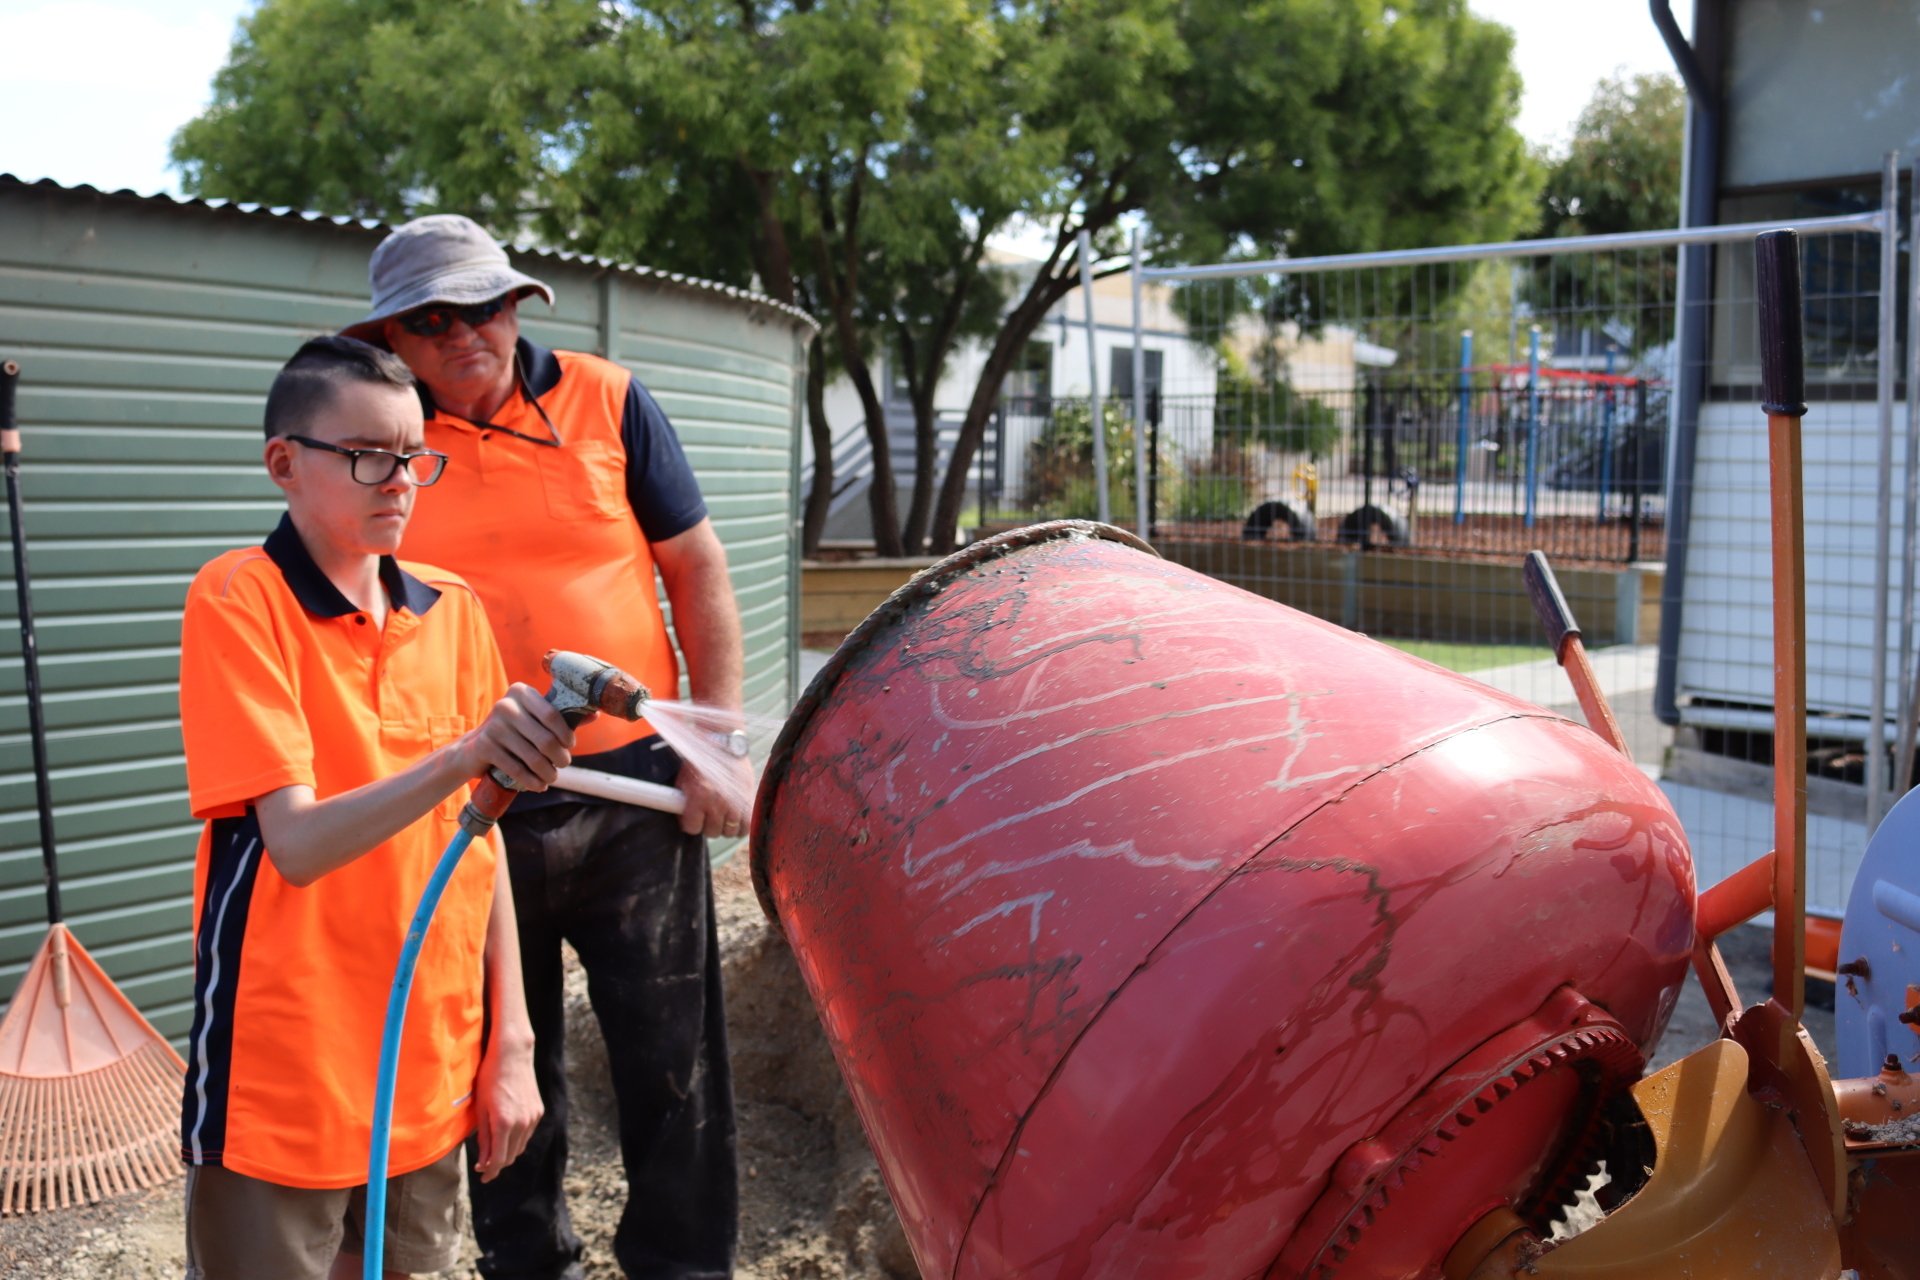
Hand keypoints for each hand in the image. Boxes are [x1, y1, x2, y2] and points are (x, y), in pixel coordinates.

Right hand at [458, 684, 575, 791]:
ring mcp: (493, 727)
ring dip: (548, 773)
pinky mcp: (484, 747)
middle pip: (545, 739)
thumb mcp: (533, 719)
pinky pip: (516, 769)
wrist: (473, 749)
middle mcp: (505, 706)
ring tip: (553, 777)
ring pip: (532, 757)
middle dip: (560, 757)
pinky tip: (539, 786)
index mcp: (521, 693)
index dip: (566, 733)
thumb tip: (595, 714)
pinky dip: (531, 781)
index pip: (552, 714)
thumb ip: (562, 716)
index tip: (570, 745)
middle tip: (564, 764)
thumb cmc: (513, 732)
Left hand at [471, 1031, 540, 1182]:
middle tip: (484, 1166)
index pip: (499, 1159)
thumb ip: (483, 1137)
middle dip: (498, 1164)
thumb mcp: (481, 1109)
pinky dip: (517, 1140)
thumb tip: (483, 1162)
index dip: (490, 1172)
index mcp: (504, 1123)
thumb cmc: (490, 1078)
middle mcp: (522, 1123)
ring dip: (508, 1153)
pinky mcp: (538, 1110)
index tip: (482, 1177)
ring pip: (521, 1146)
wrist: (512, 1054)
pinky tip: (507, 1135)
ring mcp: (533, 1117)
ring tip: (494, 1151)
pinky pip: (527, 1134)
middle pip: (511, 1156)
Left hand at [675, 754, 754, 839]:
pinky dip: (741, 826)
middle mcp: (718, 803)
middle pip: (711, 832)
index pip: (692, 828)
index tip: (692, 817)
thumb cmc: (700, 759)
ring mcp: (735, 803)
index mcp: (698, 797)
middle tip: (707, 814)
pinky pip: (746, 826)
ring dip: (724, 825)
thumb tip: (681, 816)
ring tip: (722, 815)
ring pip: (729, 832)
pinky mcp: (748, 799)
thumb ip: (682, 800)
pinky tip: (736, 818)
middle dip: (707, 824)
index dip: (691, 823)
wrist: (724, 744)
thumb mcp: (684, 779)